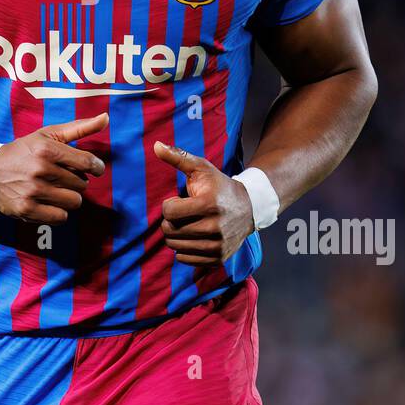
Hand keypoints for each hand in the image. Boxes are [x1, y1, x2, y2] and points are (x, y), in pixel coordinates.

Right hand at [0, 113, 108, 223]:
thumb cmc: (24, 151)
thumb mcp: (48, 135)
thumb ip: (79, 128)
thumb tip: (106, 117)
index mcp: (46, 150)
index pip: (87, 162)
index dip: (96, 167)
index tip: (95, 169)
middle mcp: (40, 170)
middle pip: (81, 184)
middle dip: (76, 181)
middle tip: (62, 177)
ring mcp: (33, 191)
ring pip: (74, 202)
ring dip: (68, 197)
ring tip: (55, 190)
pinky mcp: (26, 210)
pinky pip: (61, 218)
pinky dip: (59, 212)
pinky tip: (49, 202)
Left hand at [153, 140, 254, 265]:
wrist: (249, 208)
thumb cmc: (219, 186)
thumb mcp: (201, 168)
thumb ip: (178, 156)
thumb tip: (156, 145)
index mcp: (209, 204)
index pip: (169, 212)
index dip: (169, 205)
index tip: (179, 200)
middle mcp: (215, 227)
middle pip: (170, 231)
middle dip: (169, 221)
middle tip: (181, 214)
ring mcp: (218, 245)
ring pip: (175, 247)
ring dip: (175, 236)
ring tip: (186, 225)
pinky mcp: (218, 258)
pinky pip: (185, 260)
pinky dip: (182, 250)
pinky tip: (191, 237)